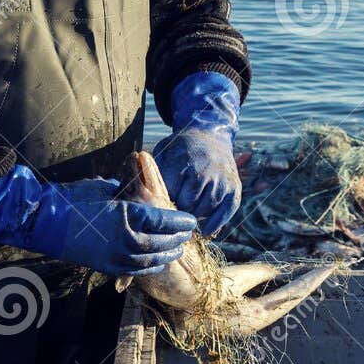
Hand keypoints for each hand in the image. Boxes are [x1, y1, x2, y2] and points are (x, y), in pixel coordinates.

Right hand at [0, 167, 195, 276]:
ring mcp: (115, 256)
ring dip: (166, 254)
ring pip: (150, 259)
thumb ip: (125, 193)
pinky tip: (157, 263)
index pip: (163, 221)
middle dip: (177, 239)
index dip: (180, 222)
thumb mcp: (104, 189)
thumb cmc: (72, 199)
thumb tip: (137, 192)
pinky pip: (134, 269)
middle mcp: (125, 240)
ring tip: (177, 249)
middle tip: (188, 234)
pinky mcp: (106, 266)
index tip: (192, 221)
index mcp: (127, 217)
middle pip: (161, 242)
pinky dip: (149, 266)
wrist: (43, 222)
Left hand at [155, 71, 242, 236]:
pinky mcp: (233, 189)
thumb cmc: (180, 149)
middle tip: (171, 212)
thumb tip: (129, 193)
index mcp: (181, 162)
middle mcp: (203, 171)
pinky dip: (214, 224)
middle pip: (185, 206)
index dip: (161, 205)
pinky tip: (205, 229)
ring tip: (186, 214)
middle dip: (177, 211)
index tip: (156, 207)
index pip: (168, 196)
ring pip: (203, 212)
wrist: (210, 135)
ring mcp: (220, 181)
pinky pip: (224, 214)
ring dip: (194, 217)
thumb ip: (148, 172)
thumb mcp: (161, 153)